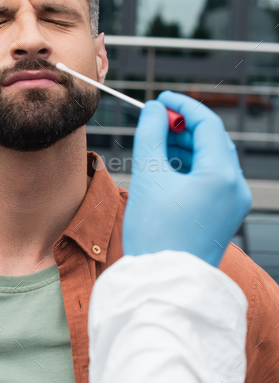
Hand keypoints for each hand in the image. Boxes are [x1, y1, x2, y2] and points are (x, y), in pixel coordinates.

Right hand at [122, 90, 251, 266]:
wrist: (163, 283)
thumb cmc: (155, 235)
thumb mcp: (148, 176)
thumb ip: (151, 135)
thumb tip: (154, 110)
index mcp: (222, 175)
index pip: (207, 124)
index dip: (182, 106)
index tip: (160, 100)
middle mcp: (235, 187)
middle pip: (212, 140)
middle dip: (183, 127)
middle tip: (155, 121)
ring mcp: (233, 203)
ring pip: (211, 160)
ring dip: (185, 148)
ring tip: (155, 146)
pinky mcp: (224, 216)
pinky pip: (211, 180)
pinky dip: (190, 168)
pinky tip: (166, 170)